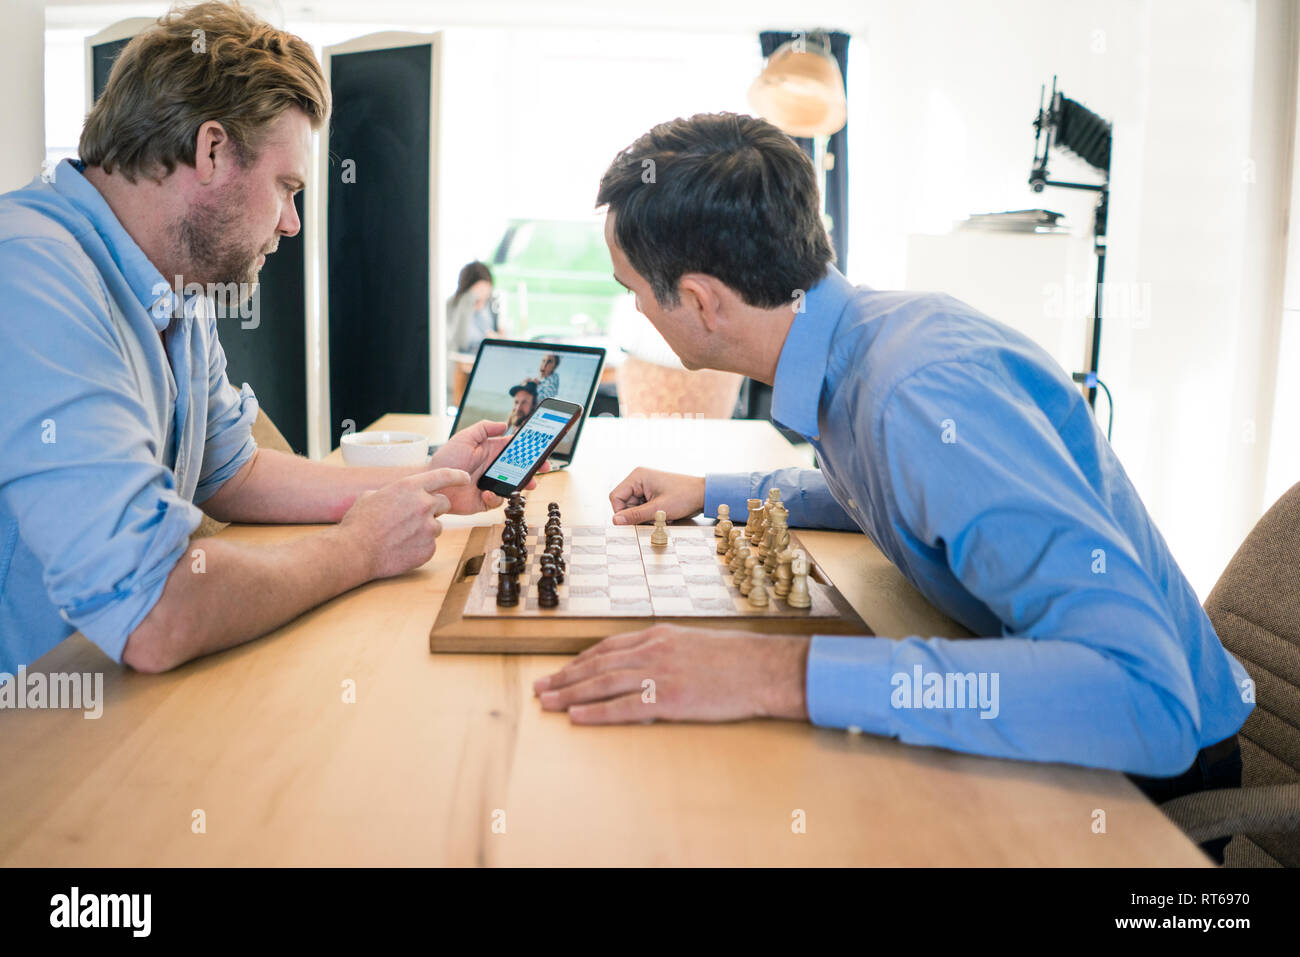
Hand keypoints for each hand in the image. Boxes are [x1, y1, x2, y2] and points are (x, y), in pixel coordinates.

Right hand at [339, 468, 465, 578]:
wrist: (355, 552)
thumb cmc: (359, 524)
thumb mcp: (372, 496)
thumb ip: (393, 493)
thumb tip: (396, 497)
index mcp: (410, 487)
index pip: (444, 476)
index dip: (457, 476)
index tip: (465, 478)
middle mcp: (424, 505)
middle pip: (444, 503)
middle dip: (434, 509)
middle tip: (415, 517)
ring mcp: (429, 528)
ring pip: (437, 526)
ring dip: (425, 529)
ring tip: (401, 536)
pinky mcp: (429, 549)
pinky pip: (430, 545)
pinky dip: (419, 547)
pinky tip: (401, 548)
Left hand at [431, 420, 546, 512]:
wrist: (432, 484)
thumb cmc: (445, 460)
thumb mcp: (464, 438)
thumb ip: (484, 428)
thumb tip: (504, 425)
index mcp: (492, 452)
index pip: (516, 449)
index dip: (530, 448)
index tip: (542, 447)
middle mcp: (495, 469)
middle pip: (521, 468)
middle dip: (535, 467)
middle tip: (545, 467)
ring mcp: (492, 485)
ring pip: (515, 486)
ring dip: (524, 484)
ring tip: (530, 483)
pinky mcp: (485, 501)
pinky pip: (497, 501)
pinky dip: (494, 497)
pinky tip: (486, 492)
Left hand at [532, 625, 809, 723]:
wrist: (763, 668)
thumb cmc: (736, 659)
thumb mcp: (693, 644)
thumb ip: (666, 651)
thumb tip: (644, 666)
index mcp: (658, 636)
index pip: (608, 648)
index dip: (580, 661)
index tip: (561, 671)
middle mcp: (653, 650)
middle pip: (597, 664)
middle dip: (565, 677)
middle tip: (541, 688)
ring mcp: (659, 673)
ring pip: (602, 683)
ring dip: (570, 693)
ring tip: (547, 702)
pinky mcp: (669, 698)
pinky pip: (624, 707)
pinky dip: (596, 712)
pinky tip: (577, 716)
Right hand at [609, 467, 705, 524]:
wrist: (704, 495)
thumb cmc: (685, 496)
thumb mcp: (658, 509)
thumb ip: (635, 516)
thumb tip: (615, 521)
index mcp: (638, 476)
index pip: (616, 497)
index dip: (621, 512)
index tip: (632, 523)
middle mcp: (639, 479)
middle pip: (625, 504)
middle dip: (637, 516)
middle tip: (653, 519)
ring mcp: (646, 487)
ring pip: (635, 509)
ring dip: (646, 517)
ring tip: (662, 516)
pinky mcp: (652, 494)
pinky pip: (643, 509)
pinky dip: (652, 515)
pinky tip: (665, 514)